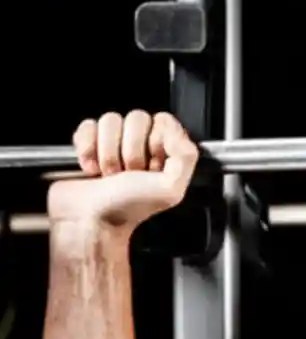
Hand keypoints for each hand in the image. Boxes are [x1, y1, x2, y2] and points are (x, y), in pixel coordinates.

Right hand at [46, 111, 199, 229]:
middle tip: (129, 174)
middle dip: (131, 151)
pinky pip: (88, 126)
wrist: (92, 221)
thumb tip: (176, 131)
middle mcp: (141, 144)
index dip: (156, 141)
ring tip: (111, 175)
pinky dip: (87, 149)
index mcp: (165, 152)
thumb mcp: (171, 189)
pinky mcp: (88, 142)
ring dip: (108, 153)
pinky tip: (92, 169)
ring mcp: (114, 142)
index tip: (152, 165)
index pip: (164, 120)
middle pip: (137, 118)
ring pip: (110, 120)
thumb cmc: (129, 209)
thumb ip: (186, 157)